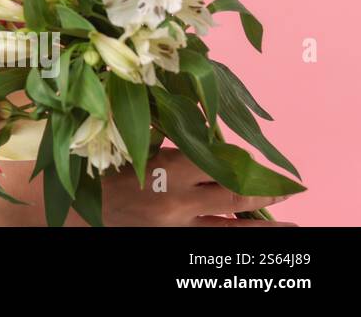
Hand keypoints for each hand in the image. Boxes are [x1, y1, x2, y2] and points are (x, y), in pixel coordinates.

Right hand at [94, 147, 295, 225]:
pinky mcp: (172, 240)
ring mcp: (177, 227)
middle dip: (264, 192)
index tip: (254, 159)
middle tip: (288, 189)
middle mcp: (178, 202)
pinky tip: (249, 233)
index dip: (242, 162)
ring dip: (262, 226)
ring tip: (293, 227)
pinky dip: (232, 234)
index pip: (220, 163)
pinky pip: (210, 239)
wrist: (79, 208)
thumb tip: (205, 131)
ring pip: (231, 229)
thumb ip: (169, 140)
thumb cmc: (102, 169)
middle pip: (234, 196)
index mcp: (167, 170)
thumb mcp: (134, 146)